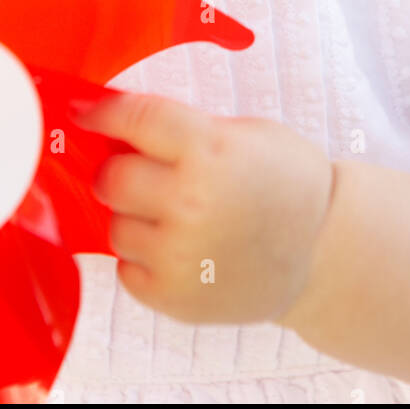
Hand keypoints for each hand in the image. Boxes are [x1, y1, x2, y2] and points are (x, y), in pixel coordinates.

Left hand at [68, 92, 334, 325]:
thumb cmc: (287, 182)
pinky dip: (144, 259)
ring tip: (173, 218)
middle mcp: (188, 199)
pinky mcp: (175, 296)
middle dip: (119, 172)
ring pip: (114, 227)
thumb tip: (118, 126)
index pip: (131, 118)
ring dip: (133, 219)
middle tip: (139, 174)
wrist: (326, 250)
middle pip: (111, 178)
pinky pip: (126, 271)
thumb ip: (183, 128)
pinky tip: (178, 249)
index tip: (84, 112)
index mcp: (208, 147)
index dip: (99, 113)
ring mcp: (180, 253)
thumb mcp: (244, 133)